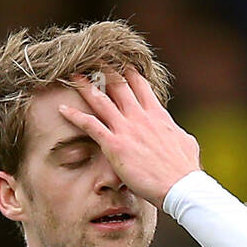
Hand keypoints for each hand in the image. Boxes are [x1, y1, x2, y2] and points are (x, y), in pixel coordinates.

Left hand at [58, 66, 200, 209]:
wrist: (180, 185)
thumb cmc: (185, 169)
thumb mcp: (184, 142)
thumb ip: (174, 132)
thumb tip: (175, 132)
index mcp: (157, 114)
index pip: (140, 86)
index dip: (128, 73)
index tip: (119, 64)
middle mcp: (140, 116)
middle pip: (118, 86)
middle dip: (104, 71)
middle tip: (92, 60)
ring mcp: (126, 129)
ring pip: (101, 100)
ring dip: (85, 86)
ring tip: (73, 75)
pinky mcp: (115, 145)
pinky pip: (90, 125)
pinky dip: (75, 115)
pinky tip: (62, 108)